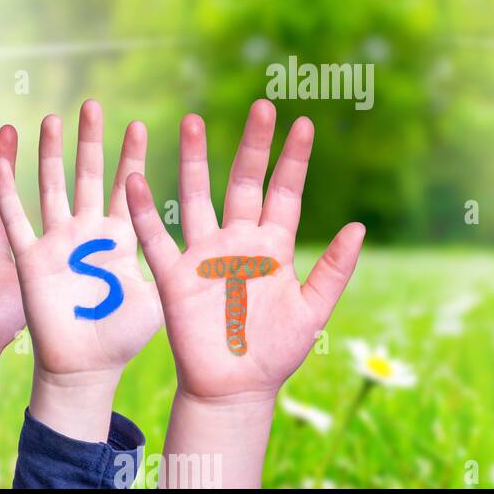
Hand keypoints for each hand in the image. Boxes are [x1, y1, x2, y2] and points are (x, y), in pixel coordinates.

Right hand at [0, 101, 161, 440]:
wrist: (85, 368)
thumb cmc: (125, 337)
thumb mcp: (164, 296)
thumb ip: (182, 266)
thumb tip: (226, 246)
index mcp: (120, 237)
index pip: (128, 185)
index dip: (132, 155)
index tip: (139, 122)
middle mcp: (88, 233)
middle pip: (89, 175)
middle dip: (91, 140)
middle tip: (92, 104)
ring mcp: (57, 243)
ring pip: (52, 186)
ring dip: (50, 154)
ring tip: (51, 119)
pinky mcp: (31, 259)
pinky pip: (16, 219)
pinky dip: (7, 190)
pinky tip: (0, 160)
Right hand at [125, 99, 364, 402]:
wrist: (233, 388)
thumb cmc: (275, 354)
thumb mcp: (312, 312)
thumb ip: (333, 270)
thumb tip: (359, 226)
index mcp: (273, 248)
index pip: (284, 193)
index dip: (294, 160)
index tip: (304, 123)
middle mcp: (237, 242)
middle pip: (243, 183)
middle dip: (251, 145)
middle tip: (260, 105)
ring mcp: (204, 255)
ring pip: (196, 197)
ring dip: (193, 161)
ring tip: (190, 121)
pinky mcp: (174, 275)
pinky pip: (155, 237)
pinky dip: (144, 211)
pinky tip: (135, 180)